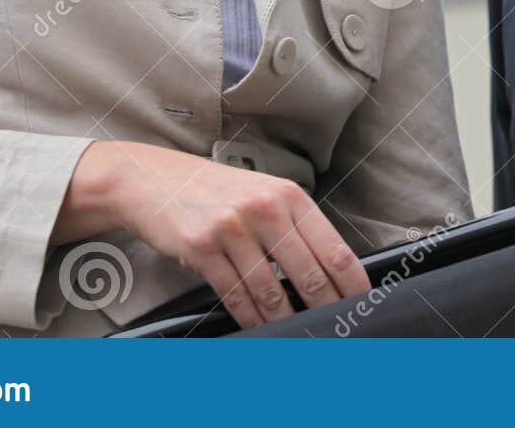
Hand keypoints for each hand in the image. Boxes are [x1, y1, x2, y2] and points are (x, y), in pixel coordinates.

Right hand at [66, 139, 371, 329]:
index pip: (335, 248)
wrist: (153, 179)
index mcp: (289, 196)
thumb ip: (294, 225)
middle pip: (309, 275)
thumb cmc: (214, 191)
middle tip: (334, 330)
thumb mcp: (263, 194)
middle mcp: (265, 209)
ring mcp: (233, 228)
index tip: (361, 305)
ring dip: (287, 320)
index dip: (354, 284)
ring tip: (299, 334)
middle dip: (326, 309)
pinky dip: (251, 318)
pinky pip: (236, 296)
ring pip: (272, 292)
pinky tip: (261, 327)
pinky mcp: (202, 248)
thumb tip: (330, 269)